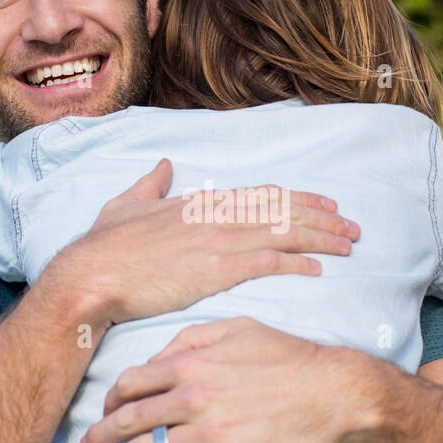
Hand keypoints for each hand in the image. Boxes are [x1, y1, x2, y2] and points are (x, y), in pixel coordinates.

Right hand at [44, 159, 359, 328]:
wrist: (90, 277)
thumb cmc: (103, 248)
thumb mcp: (124, 204)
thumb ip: (149, 184)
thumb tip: (164, 165)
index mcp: (198, 202)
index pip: (262, 194)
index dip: (298, 198)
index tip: (325, 203)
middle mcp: (214, 216)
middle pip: (282, 210)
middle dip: (322, 217)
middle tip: (352, 226)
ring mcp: (216, 241)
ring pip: (282, 233)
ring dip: (320, 238)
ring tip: (348, 244)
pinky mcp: (214, 270)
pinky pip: (266, 262)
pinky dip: (295, 262)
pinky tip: (317, 268)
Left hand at [78, 317, 376, 442]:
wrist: (335, 392)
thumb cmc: (289, 356)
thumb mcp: (239, 327)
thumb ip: (193, 336)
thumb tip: (158, 355)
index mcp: (193, 363)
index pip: (132, 382)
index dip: (110, 400)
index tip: (102, 412)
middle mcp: (194, 396)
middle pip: (129, 419)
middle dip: (98, 436)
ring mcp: (209, 431)